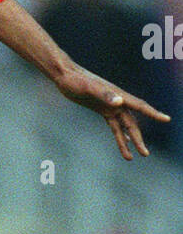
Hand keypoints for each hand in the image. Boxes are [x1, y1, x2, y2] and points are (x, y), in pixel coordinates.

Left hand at [54, 66, 170, 159]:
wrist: (65, 76)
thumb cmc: (76, 80)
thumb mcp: (89, 88)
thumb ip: (105, 95)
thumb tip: (120, 102)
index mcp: (118, 95)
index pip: (140, 106)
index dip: (153, 113)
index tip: (167, 119)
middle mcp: (117, 101)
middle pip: (132, 123)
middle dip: (139, 139)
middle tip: (145, 154)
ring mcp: (110, 106)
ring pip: (124, 126)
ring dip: (129, 141)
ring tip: (132, 157)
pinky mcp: (102, 109)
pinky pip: (114, 125)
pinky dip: (119, 135)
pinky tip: (125, 143)